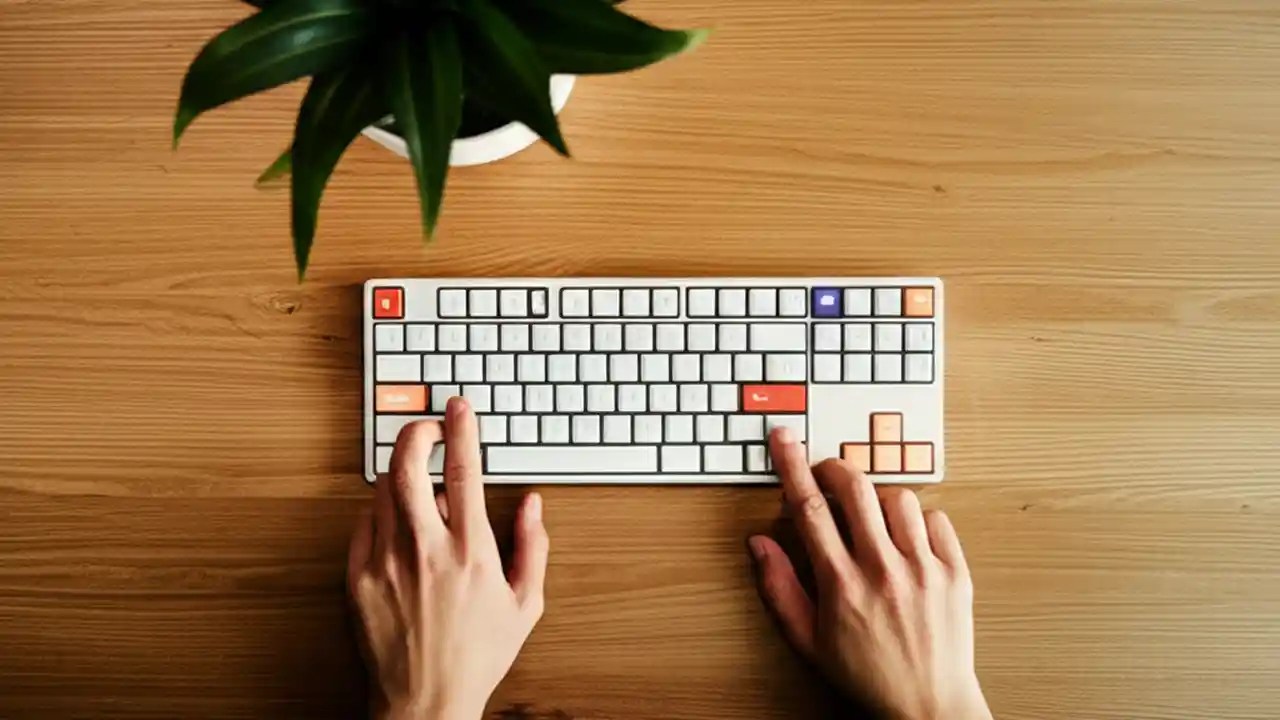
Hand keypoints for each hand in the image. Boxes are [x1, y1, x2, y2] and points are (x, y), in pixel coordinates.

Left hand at [348, 397, 548, 719]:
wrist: (424, 702)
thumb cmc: (477, 656)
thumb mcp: (525, 604)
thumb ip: (533, 547)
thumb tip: (532, 503)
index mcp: (471, 553)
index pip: (463, 473)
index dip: (461, 430)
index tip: (458, 408)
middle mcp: (426, 552)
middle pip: (408, 468)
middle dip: (415, 435)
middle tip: (426, 429)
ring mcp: (386, 563)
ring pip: (382, 491)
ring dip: (400, 473)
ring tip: (417, 481)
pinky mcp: (359, 579)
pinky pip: (363, 524)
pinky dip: (380, 512)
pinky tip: (396, 523)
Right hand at [749, 428, 990, 719]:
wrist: (928, 706)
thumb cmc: (865, 675)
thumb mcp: (807, 640)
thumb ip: (779, 587)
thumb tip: (759, 543)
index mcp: (842, 584)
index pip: (810, 508)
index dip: (792, 466)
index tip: (784, 439)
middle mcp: (883, 570)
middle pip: (855, 488)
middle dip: (833, 468)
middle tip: (826, 474)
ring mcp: (924, 569)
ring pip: (897, 498)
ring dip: (877, 499)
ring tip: (870, 519)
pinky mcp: (955, 572)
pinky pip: (936, 518)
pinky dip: (918, 520)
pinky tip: (906, 539)